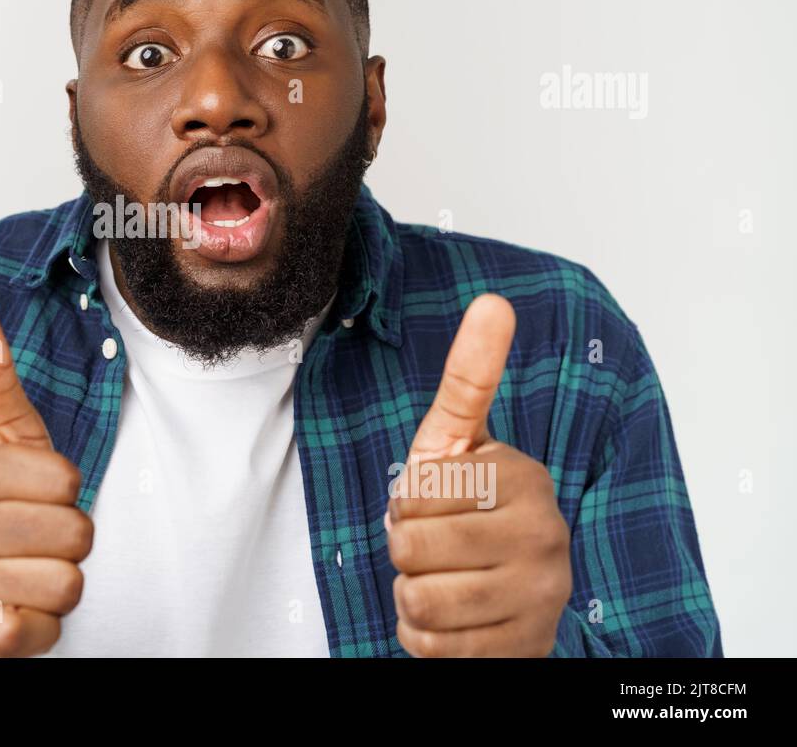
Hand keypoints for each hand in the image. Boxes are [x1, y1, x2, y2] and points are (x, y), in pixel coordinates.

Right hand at [0, 280, 93, 656]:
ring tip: (19, 573)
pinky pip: (46, 629)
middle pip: (75, 531)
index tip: (28, 492)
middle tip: (26, 539)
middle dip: (66, 539)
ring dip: (58, 584)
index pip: (66, 478)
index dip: (63, 490)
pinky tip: (9, 612)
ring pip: (69, 583)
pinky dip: (43, 627)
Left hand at [385, 294, 571, 656]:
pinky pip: (429, 647)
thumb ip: (470, 376)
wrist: (507, 596)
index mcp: (525, 478)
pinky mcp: (523, 649)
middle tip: (433, 545)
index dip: (405, 501)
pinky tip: (453, 618)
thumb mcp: (458, 441)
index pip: (414, 493)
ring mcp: (540, 597)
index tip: (437, 500)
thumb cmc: (467, 508)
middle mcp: (545, 537)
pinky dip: (423, 637)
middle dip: (404, 549)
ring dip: (411, 594)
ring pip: (418, 600)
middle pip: (410, 547)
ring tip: (442, 578)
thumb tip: (493, 301)